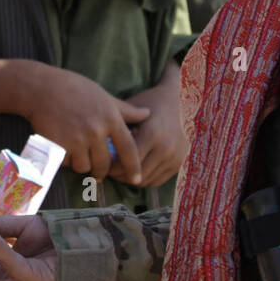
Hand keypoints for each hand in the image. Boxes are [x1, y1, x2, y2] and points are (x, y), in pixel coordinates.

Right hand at [23, 65, 149, 184]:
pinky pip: (66, 163)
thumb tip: (148, 113)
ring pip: (84, 167)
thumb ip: (126, 110)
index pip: (128, 149)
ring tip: (77, 152)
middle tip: (99, 171)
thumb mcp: (104, 96)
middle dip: (102, 171)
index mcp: (110, 118)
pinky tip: (62, 146)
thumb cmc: (75, 88)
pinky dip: (65, 160)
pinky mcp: (58, 146)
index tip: (137, 180)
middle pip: (105, 164)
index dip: (134, 167)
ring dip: (82, 164)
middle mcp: (95, 131)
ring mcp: (76, 139)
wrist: (42, 88)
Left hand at [112, 61, 184, 187]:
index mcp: (152, 134)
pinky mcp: (180, 163)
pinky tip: (134, 171)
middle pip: (135, 175)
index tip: (102, 162)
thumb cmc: (152, 101)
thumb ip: (118, 127)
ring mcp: (175, 157)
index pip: (125, 161)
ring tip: (120, 171)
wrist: (182, 99)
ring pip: (146, 181)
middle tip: (108, 170)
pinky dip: (144, 179)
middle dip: (119, 175)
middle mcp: (165, 148)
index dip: (110, 167)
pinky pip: (157, 180)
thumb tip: (97, 145)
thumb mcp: (133, 108)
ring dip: (131, 179)